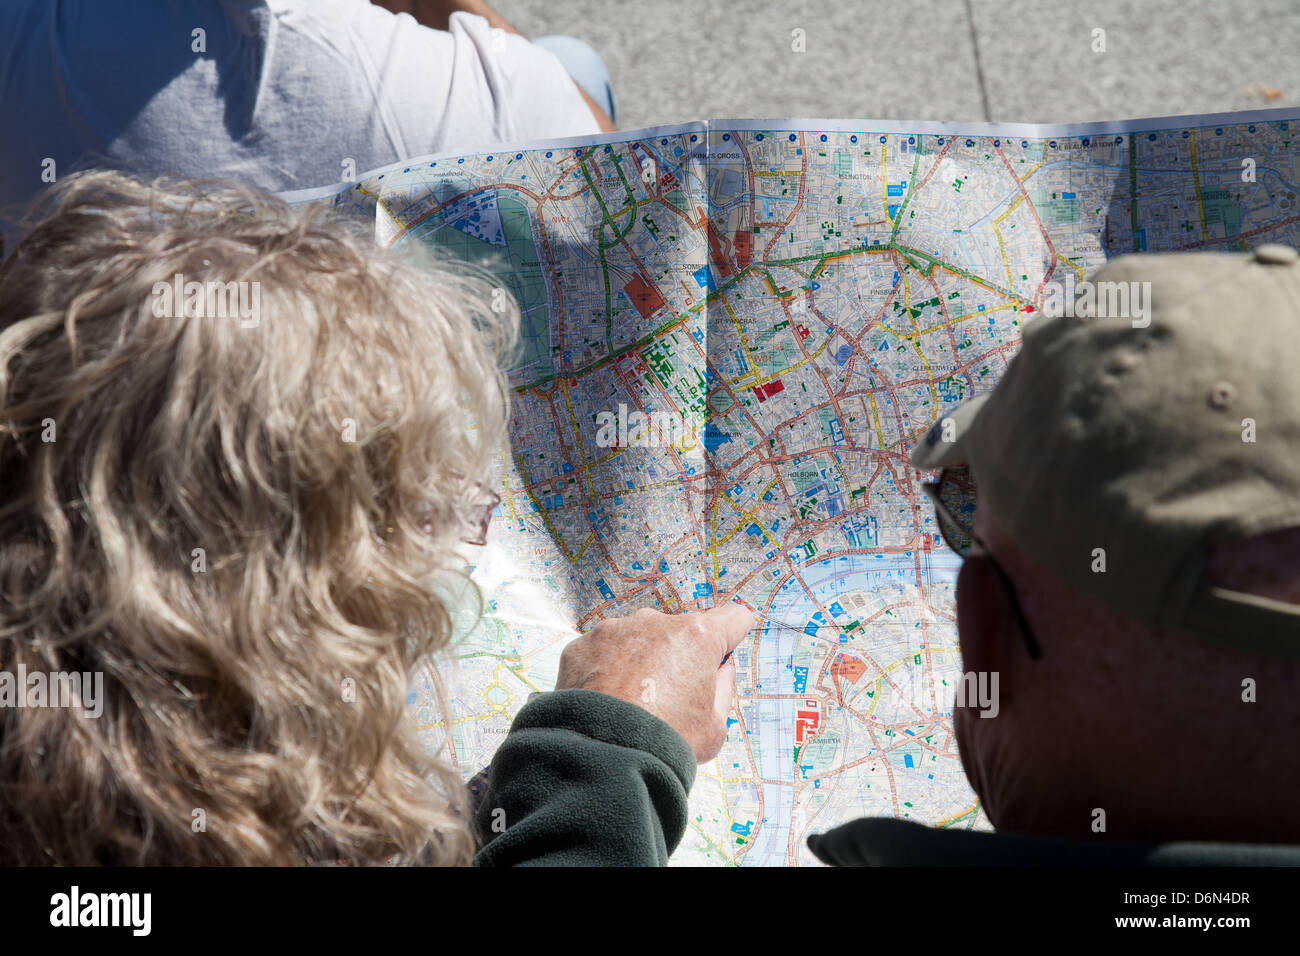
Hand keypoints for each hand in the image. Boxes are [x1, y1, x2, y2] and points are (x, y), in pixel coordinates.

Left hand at [556, 604, 751, 762]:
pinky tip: (607, 701)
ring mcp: (615, 630)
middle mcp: (655, 622)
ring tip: (633, 702)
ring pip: (638, 639)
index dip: (733, 634)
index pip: (732, 618)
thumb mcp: (715, 727)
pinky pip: (602, 652)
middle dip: (679, 655)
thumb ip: (723, 688)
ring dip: (640, 660)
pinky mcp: (582, 645)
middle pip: (679, 631)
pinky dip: (606, 670)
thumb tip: (720, 670)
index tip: (725, 650)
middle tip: (672, 696)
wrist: (602, 759)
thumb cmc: (664, 744)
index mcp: (697, 637)